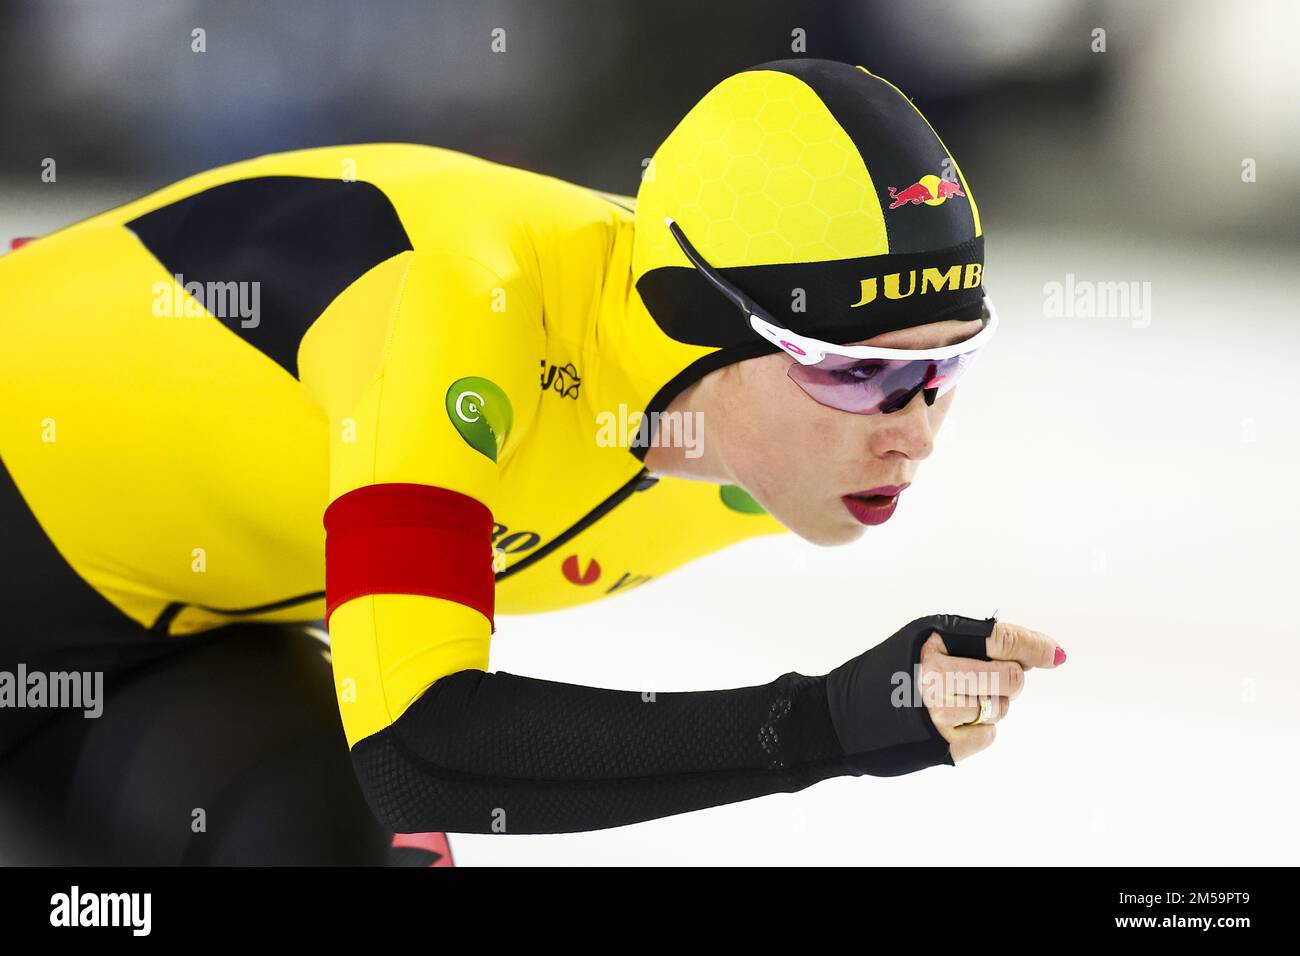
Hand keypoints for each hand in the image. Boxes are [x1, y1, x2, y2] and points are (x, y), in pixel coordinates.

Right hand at [824, 613, 1065, 776]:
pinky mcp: (944, 748)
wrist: (839, 719)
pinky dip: (977, 730)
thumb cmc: (887, 672)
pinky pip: (989, 736)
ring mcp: (941, 717)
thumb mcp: (921, 639)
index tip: (1054, 655)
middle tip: (981, 678)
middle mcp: (937, 679)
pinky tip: (947, 722)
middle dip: (1008, 678)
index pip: (1002, 641)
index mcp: (933, 644)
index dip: (1034, 647)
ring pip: (1000, 709)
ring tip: (952, 700)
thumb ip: (976, 640)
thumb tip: (1044, 655)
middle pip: (1011, 679)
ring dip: (988, 704)